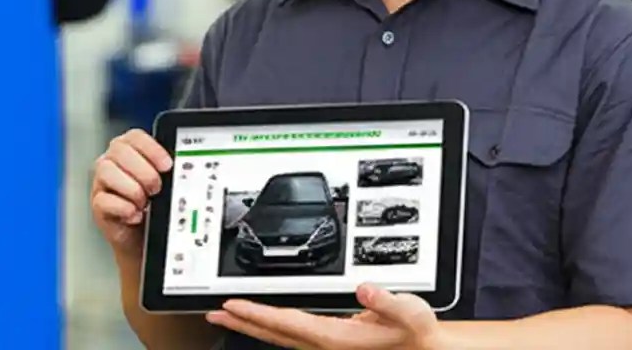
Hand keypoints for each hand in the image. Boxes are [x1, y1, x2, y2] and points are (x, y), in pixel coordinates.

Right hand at [90, 129, 172, 256]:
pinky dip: (123, 208)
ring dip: (132, 189)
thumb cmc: (152, 205)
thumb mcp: (162, 183)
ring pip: (107, 171)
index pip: (135, 137)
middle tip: (157, 188)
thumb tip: (175, 169)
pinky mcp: (97, 205)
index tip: (167, 166)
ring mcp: (100, 183)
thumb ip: (164, 171)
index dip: (152, 149)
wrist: (142, 237)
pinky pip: (104, 200)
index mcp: (128, 149)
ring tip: (144, 202)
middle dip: (144, 171)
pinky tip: (135, 215)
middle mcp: (111, 161)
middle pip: (120, 151)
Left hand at [205, 283, 442, 349]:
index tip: (233, 306)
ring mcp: (326, 345)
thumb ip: (387, 301)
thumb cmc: (416, 333)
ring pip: (279, 336)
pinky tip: (262, 321)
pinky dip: (271, 325)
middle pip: (274, 333)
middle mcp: (326, 344)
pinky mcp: (328, 340)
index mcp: (337, 337)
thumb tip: (364, 288)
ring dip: (252, 324)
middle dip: (242, 322)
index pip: (287, 324)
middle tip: (215, 314)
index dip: (258, 314)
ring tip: (227, 316)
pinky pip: (291, 334)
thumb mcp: (410, 312)